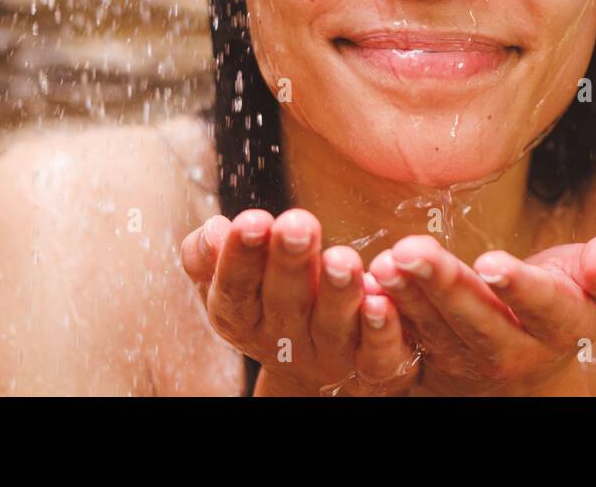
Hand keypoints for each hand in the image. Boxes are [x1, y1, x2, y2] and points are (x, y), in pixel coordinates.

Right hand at [181, 208, 420, 395]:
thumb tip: (215, 228)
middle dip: (290, 263)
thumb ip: (213, 255)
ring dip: (338, 293)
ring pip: (332, 327)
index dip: (241, 257)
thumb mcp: (233, 283)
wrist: (313, 376)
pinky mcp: (371, 368)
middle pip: (284, 303)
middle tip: (298, 223)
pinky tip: (381, 301)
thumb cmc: (271, 304)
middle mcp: (283, 340)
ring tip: (342, 258)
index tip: (252, 220)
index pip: (235, 288)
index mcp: (243, 317)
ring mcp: (328, 356)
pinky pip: (376, 355)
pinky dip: (380, 330)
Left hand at [367, 234, 595, 394]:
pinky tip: (367, 285)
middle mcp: (516, 351)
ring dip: (408, 297)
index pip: (544, 307)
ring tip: (386, 262)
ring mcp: (472, 360)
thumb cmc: (562, 297)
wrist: (529, 347)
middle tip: (413, 251)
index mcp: (562, 326)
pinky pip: (408, 340)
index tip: (493, 263)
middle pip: (479, 320)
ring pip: (437, 330)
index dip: (520, 287)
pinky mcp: (436, 361)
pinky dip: (386, 314)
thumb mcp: (591, 285)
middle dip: (444, 285)